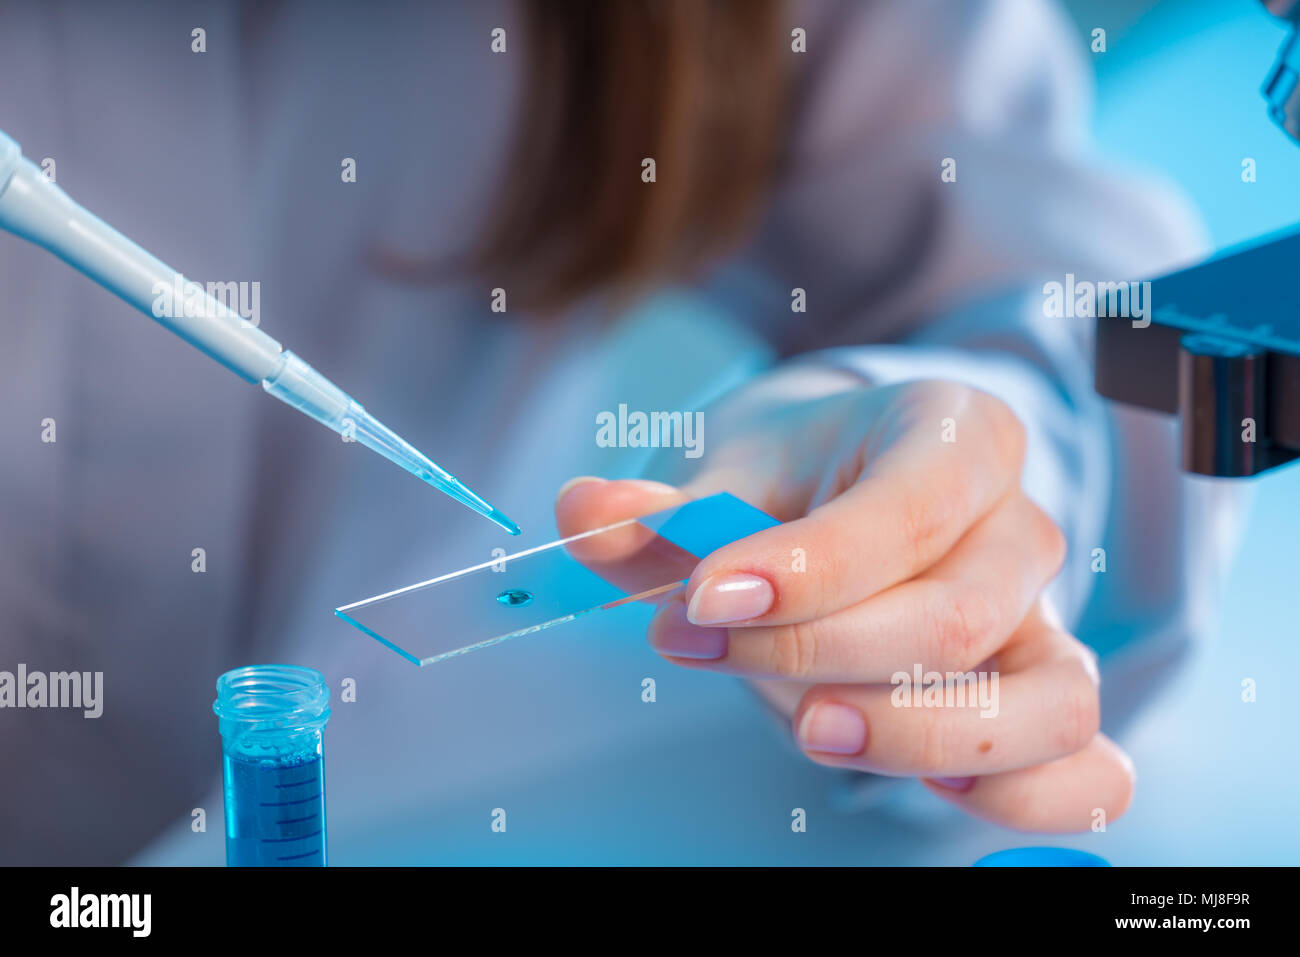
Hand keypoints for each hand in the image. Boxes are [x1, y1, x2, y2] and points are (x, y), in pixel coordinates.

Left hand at [556, 365, 1133, 831]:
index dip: (805, 570)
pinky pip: (1091, 770)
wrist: (844, 489)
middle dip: (818, 653)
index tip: (698, 599)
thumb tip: (582, 519)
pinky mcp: (1045, 695)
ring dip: (920, 736)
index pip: (908, 511)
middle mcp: (1018, 523)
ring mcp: (1045, 618)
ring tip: (811, 732)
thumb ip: (660, 511)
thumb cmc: (794, 479)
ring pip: (1048, 703)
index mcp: (954, 434)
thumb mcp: (726, 473)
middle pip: (958, 617)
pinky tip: (927, 788)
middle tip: (699, 648)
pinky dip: (1025, 799)